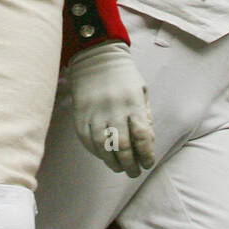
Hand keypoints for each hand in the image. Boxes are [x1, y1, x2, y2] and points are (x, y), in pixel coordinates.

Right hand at [67, 41, 153, 178]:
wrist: (96, 56)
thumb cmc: (123, 75)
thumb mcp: (141, 91)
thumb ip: (145, 115)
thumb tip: (147, 141)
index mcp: (132, 103)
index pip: (142, 136)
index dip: (146, 154)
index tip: (147, 163)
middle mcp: (114, 109)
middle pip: (122, 146)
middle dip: (130, 164)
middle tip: (133, 172)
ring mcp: (95, 112)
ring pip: (103, 146)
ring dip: (112, 162)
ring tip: (119, 167)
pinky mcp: (80, 114)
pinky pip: (87, 140)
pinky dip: (95, 152)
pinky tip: (102, 155)